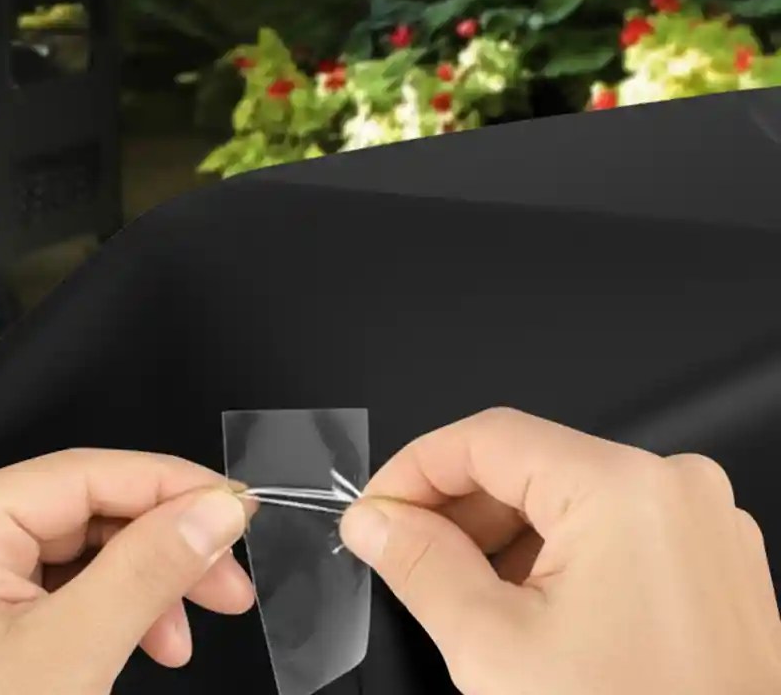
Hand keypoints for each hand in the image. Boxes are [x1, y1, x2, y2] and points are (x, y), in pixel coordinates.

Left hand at [0, 448, 251, 694]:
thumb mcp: (72, 653)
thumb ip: (148, 570)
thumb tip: (217, 508)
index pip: (81, 474)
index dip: (169, 486)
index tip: (239, 510)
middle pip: (84, 514)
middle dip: (162, 552)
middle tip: (230, 591)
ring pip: (78, 556)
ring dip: (142, 592)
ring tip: (181, 644)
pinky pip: (57, 593)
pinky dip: (109, 617)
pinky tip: (145, 647)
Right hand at [340, 408, 780, 694]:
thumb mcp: (494, 647)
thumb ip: (420, 566)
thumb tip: (377, 521)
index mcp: (623, 490)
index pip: (486, 438)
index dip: (413, 470)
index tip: (374, 510)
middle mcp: (672, 489)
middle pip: (527, 464)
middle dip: (454, 512)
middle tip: (401, 556)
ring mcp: (700, 524)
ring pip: (566, 499)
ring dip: (501, 540)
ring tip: (466, 601)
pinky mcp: (709, 560)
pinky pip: (610, 528)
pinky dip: (554, 557)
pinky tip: (525, 612)